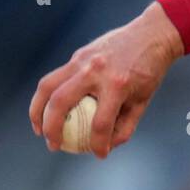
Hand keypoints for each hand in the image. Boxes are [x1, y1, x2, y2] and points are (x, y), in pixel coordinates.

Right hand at [29, 1, 183, 158]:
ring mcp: (83, 60)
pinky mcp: (78, 55)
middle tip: (53, 146)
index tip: (98, 154)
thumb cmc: (150, 71)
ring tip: (39, 129)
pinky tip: (47, 109)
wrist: (152, 34)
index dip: (98, 144)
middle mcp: (96, 71)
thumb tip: (108, 146)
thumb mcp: (144, 98)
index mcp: (118, 84)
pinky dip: (47, 95)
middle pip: (61, 102)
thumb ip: (127, 124)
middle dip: (52, 129)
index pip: (101, 123)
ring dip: (37, 110)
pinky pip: (55, 77)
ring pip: (47, 86)